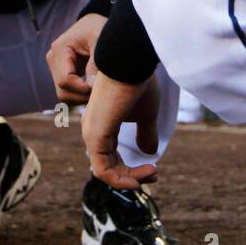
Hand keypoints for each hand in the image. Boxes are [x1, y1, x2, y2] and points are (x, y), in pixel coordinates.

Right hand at [46, 13, 106, 104]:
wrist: (95, 23)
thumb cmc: (98, 29)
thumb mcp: (100, 42)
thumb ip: (95, 63)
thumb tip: (92, 86)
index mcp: (59, 49)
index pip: (65, 80)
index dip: (82, 88)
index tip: (99, 87)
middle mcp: (53, 59)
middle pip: (62, 91)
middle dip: (82, 96)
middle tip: (100, 92)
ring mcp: (55, 68)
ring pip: (64, 95)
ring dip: (81, 97)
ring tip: (98, 89)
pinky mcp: (61, 73)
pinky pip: (68, 92)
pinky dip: (81, 94)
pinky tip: (93, 87)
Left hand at [81, 72, 160, 188]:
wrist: (130, 64)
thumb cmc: (138, 83)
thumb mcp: (146, 113)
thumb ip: (145, 132)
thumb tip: (149, 152)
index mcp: (103, 124)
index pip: (111, 156)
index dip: (131, 169)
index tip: (153, 169)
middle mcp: (93, 131)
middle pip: (108, 167)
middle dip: (132, 177)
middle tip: (154, 175)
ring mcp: (92, 134)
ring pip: (105, 172)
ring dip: (129, 179)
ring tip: (151, 173)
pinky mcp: (94, 136)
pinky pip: (102, 170)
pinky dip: (120, 180)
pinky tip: (138, 179)